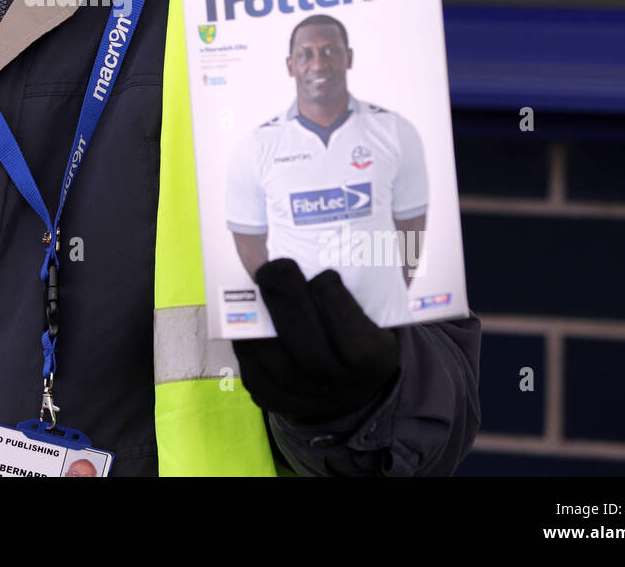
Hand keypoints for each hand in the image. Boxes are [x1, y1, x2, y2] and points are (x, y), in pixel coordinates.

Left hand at [232, 258, 400, 424]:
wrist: (345, 383)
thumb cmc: (360, 325)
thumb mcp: (379, 305)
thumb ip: (372, 274)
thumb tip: (370, 224)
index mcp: (376, 363)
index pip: (358, 345)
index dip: (337, 308)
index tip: (326, 274)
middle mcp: (343, 389)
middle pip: (312, 354)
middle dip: (289, 304)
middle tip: (277, 268)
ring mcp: (308, 400)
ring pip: (277, 364)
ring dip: (261, 320)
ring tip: (260, 284)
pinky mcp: (275, 402)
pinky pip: (254, 373)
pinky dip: (246, 341)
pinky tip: (248, 312)